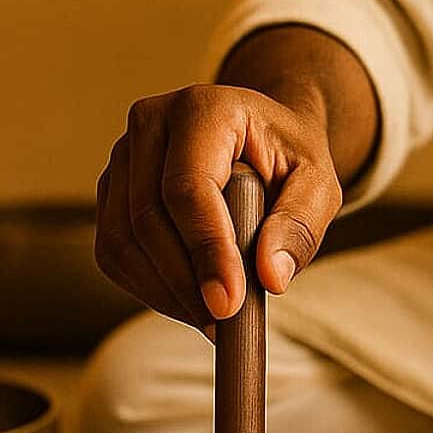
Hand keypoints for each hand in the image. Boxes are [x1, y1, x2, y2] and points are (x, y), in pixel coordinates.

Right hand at [95, 83, 342, 329]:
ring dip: (165, 292)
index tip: (229, 304)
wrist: (264, 138)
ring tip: (212, 319)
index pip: (189, 188)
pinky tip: (189, 303)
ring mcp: (123, 156)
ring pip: (122, 241)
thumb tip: (271, 277)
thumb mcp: (319, 183)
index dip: (206, 250)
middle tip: (224, 323)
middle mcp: (150, 123)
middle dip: (185, 282)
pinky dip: (149, 288)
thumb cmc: (291, 158)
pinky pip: (114, 252)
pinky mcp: (113, 191)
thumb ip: (301, 224)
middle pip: (147, 219)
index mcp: (204, 109)